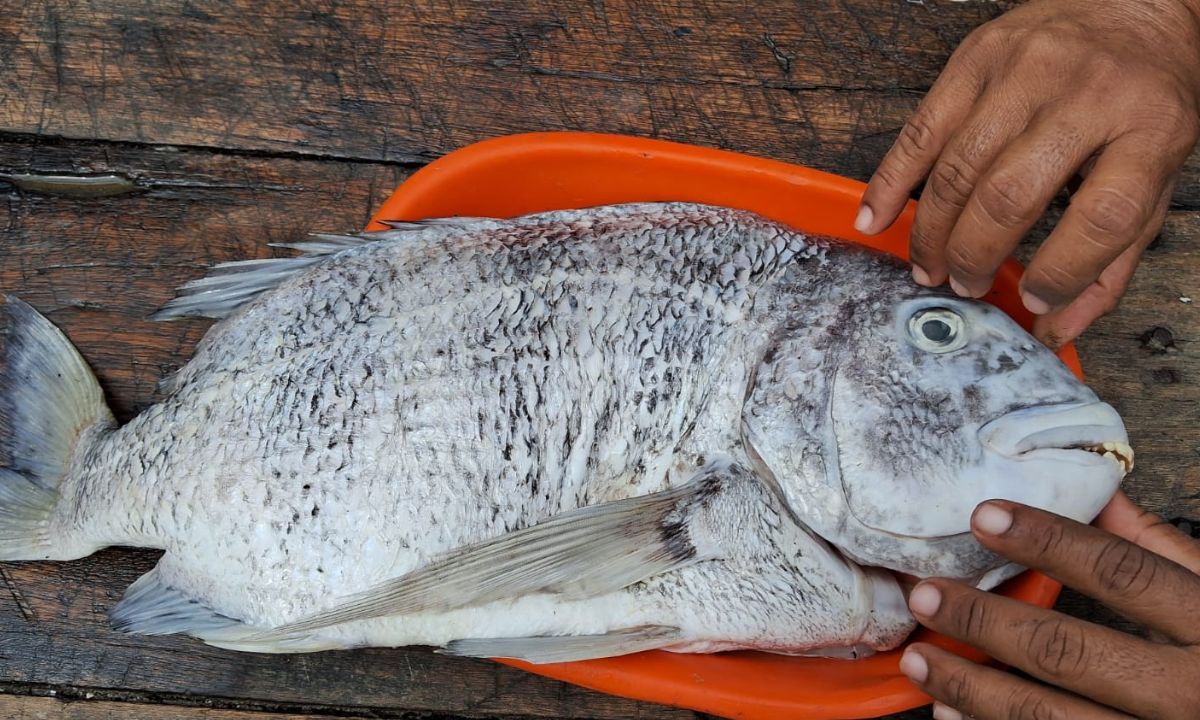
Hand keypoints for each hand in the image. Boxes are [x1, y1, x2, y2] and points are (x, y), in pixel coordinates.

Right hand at [855, 0, 1199, 348]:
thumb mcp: (1156, 176)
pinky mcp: (976, 59)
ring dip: (932, 233)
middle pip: (1011, 197)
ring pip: (957, 171)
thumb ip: (1113, 258)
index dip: (1061, 274)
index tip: (1036, 300)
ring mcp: (1024, 71)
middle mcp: (1086, 94)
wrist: (1132, 3)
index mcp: (1148, 128)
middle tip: (965, 283)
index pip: (1101, 219)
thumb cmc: (1146, 97)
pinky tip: (874, 219)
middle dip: (976, 256)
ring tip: (929, 267)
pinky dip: (889, 183)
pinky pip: (919, 132)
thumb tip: (1058, 326)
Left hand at [898, 492, 1199, 718]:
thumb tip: (1102, 491)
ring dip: (976, 692)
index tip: (984, 515)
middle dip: (987, 623)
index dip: (1050, 542)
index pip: (1125, 573)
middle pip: (1070, 651)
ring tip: (919, 661)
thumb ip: (1169, 551)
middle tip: (923, 595)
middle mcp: (1192, 693)